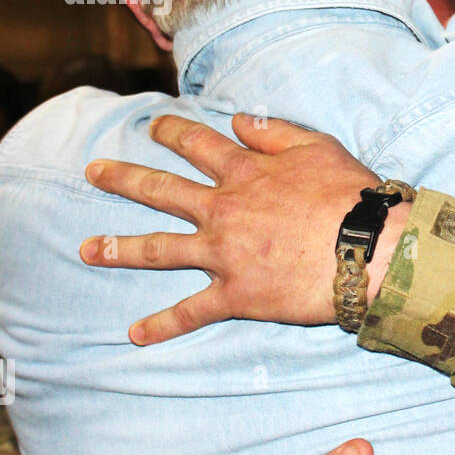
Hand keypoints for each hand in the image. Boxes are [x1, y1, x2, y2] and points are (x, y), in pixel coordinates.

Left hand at [79, 113, 396, 343]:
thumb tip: (238, 119)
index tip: (151, 126)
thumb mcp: (318, 147)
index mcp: (244, 172)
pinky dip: (162, 325)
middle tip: (93, 172)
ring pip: (159, 250)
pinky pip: (191, 312)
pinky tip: (135, 334)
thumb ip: (274, 132)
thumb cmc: (350, 196)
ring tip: (87, 249)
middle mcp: (223, 210)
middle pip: (160, 191)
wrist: (367, 248)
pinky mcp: (235, 294)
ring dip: (119, 249)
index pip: (197, 144)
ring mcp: (223, 254)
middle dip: (122, 179)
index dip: (170, 131)